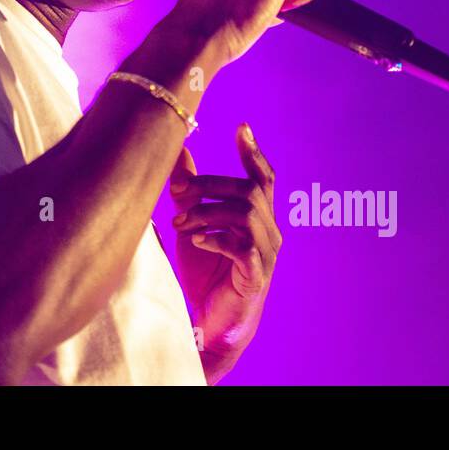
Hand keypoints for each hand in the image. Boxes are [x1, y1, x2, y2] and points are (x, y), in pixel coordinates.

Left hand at [169, 122, 282, 382]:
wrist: (210, 323)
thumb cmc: (205, 272)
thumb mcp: (192, 223)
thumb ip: (190, 190)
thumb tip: (180, 150)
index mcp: (258, 218)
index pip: (263, 178)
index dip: (254, 152)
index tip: (242, 126)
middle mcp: (269, 233)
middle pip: (251, 190)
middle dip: (212, 184)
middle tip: (179, 191)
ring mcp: (266, 256)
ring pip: (247, 214)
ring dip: (208, 211)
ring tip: (181, 221)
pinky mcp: (255, 278)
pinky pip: (243, 248)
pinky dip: (216, 238)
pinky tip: (196, 241)